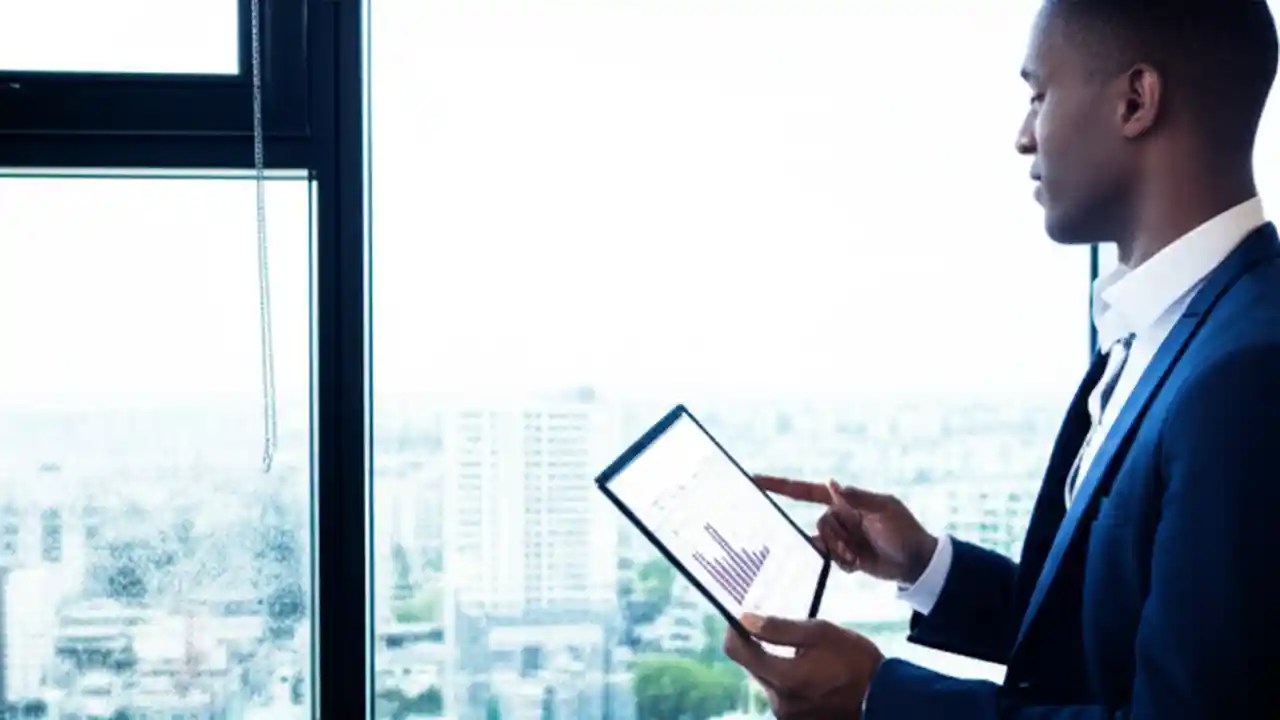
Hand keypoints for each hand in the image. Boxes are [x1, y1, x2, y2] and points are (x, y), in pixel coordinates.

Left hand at [723, 613, 882, 718]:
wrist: (885, 700)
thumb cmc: (856, 661)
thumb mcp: (820, 633)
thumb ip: (778, 627)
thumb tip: (745, 619)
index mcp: (783, 677)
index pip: (736, 651)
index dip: (735, 631)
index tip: (745, 619)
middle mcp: (779, 702)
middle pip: (751, 666)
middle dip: (759, 647)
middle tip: (782, 634)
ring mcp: (787, 716)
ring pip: (766, 680)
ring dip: (775, 665)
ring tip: (806, 657)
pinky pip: (780, 695)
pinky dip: (787, 681)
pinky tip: (810, 674)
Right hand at [756, 475, 936, 584]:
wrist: (918, 565)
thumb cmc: (905, 531)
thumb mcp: (886, 510)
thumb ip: (859, 497)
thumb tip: (830, 483)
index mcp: (845, 499)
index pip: (805, 490)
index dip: (779, 485)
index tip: (753, 480)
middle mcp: (839, 515)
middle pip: (818, 524)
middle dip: (834, 537)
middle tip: (853, 549)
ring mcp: (840, 537)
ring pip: (822, 543)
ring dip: (839, 552)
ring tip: (859, 558)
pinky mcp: (843, 556)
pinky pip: (828, 559)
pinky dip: (841, 563)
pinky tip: (858, 564)